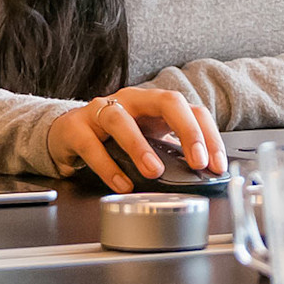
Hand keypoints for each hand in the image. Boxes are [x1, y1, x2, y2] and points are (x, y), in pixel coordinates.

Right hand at [47, 87, 226, 193]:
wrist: (66, 133)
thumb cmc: (113, 136)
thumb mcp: (147, 139)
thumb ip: (169, 152)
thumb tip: (198, 176)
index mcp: (156, 103)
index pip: (192, 110)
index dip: (209, 136)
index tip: (217, 165)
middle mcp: (132, 100)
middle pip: (168, 101)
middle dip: (187, 130)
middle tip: (197, 161)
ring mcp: (102, 110)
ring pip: (122, 120)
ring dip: (140, 146)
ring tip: (154, 171)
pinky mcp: (75, 127)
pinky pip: (92, 145)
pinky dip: (107, 167)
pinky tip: (121, 183)